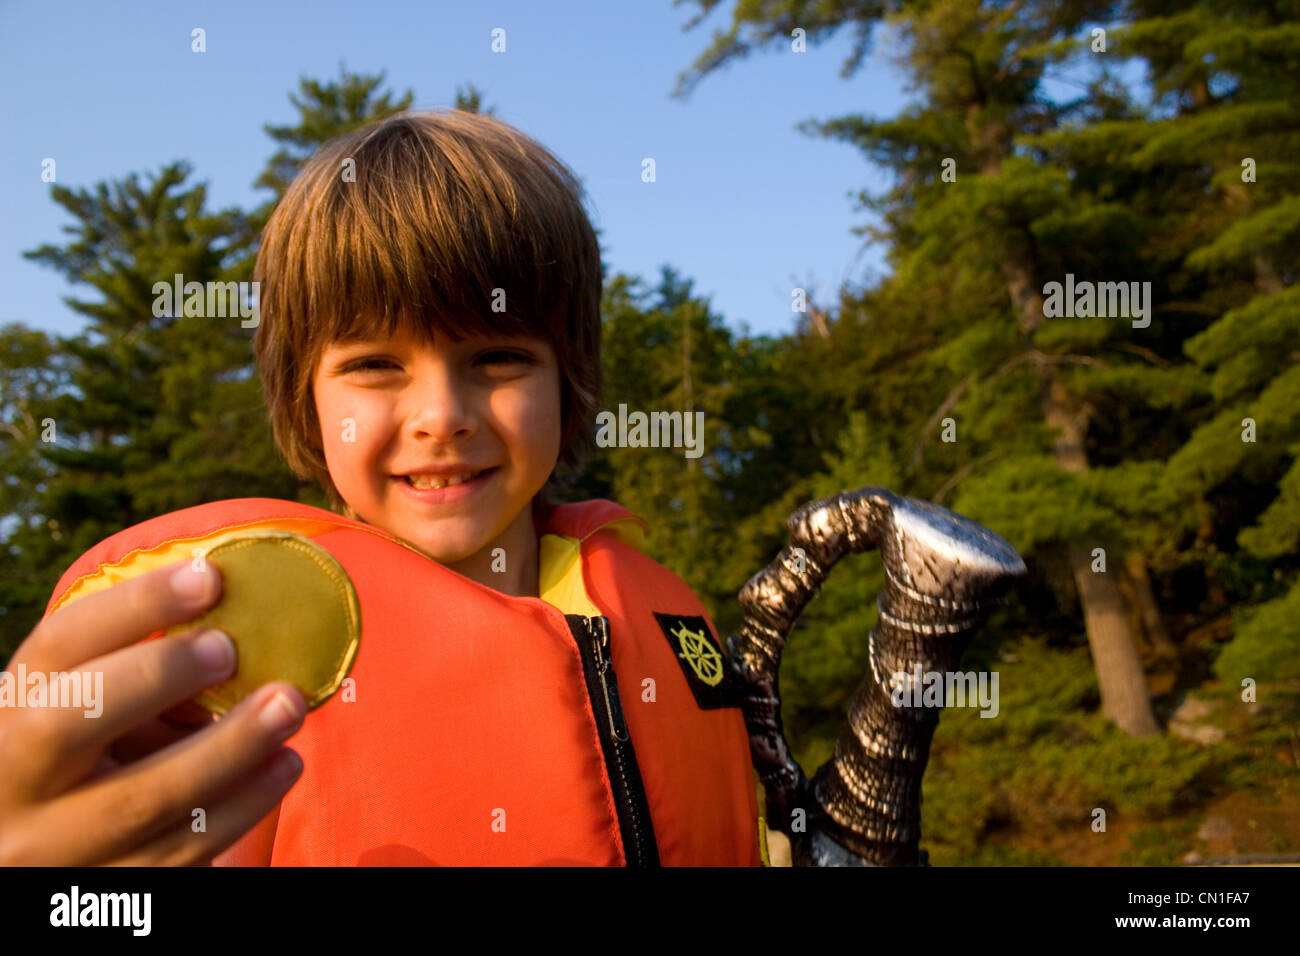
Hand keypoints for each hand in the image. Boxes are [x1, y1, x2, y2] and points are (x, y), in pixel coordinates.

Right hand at [0, 559, 305, 864]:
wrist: (35, 852)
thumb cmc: (76, 762)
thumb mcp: (76, 708)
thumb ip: (130, 666)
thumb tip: (229, 609)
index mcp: (6, 716)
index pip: (59, 645)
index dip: (135, 604)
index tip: (210, 576)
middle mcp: (12, 784)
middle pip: (75, 718)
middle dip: (161, 673)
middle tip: (232, 647)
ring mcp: (54, 850)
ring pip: (144, 799)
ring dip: (232, 748)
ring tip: (288, 707)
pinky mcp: (106, 894)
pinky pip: (182, 854)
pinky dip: (242, 807)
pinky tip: (282, 766)